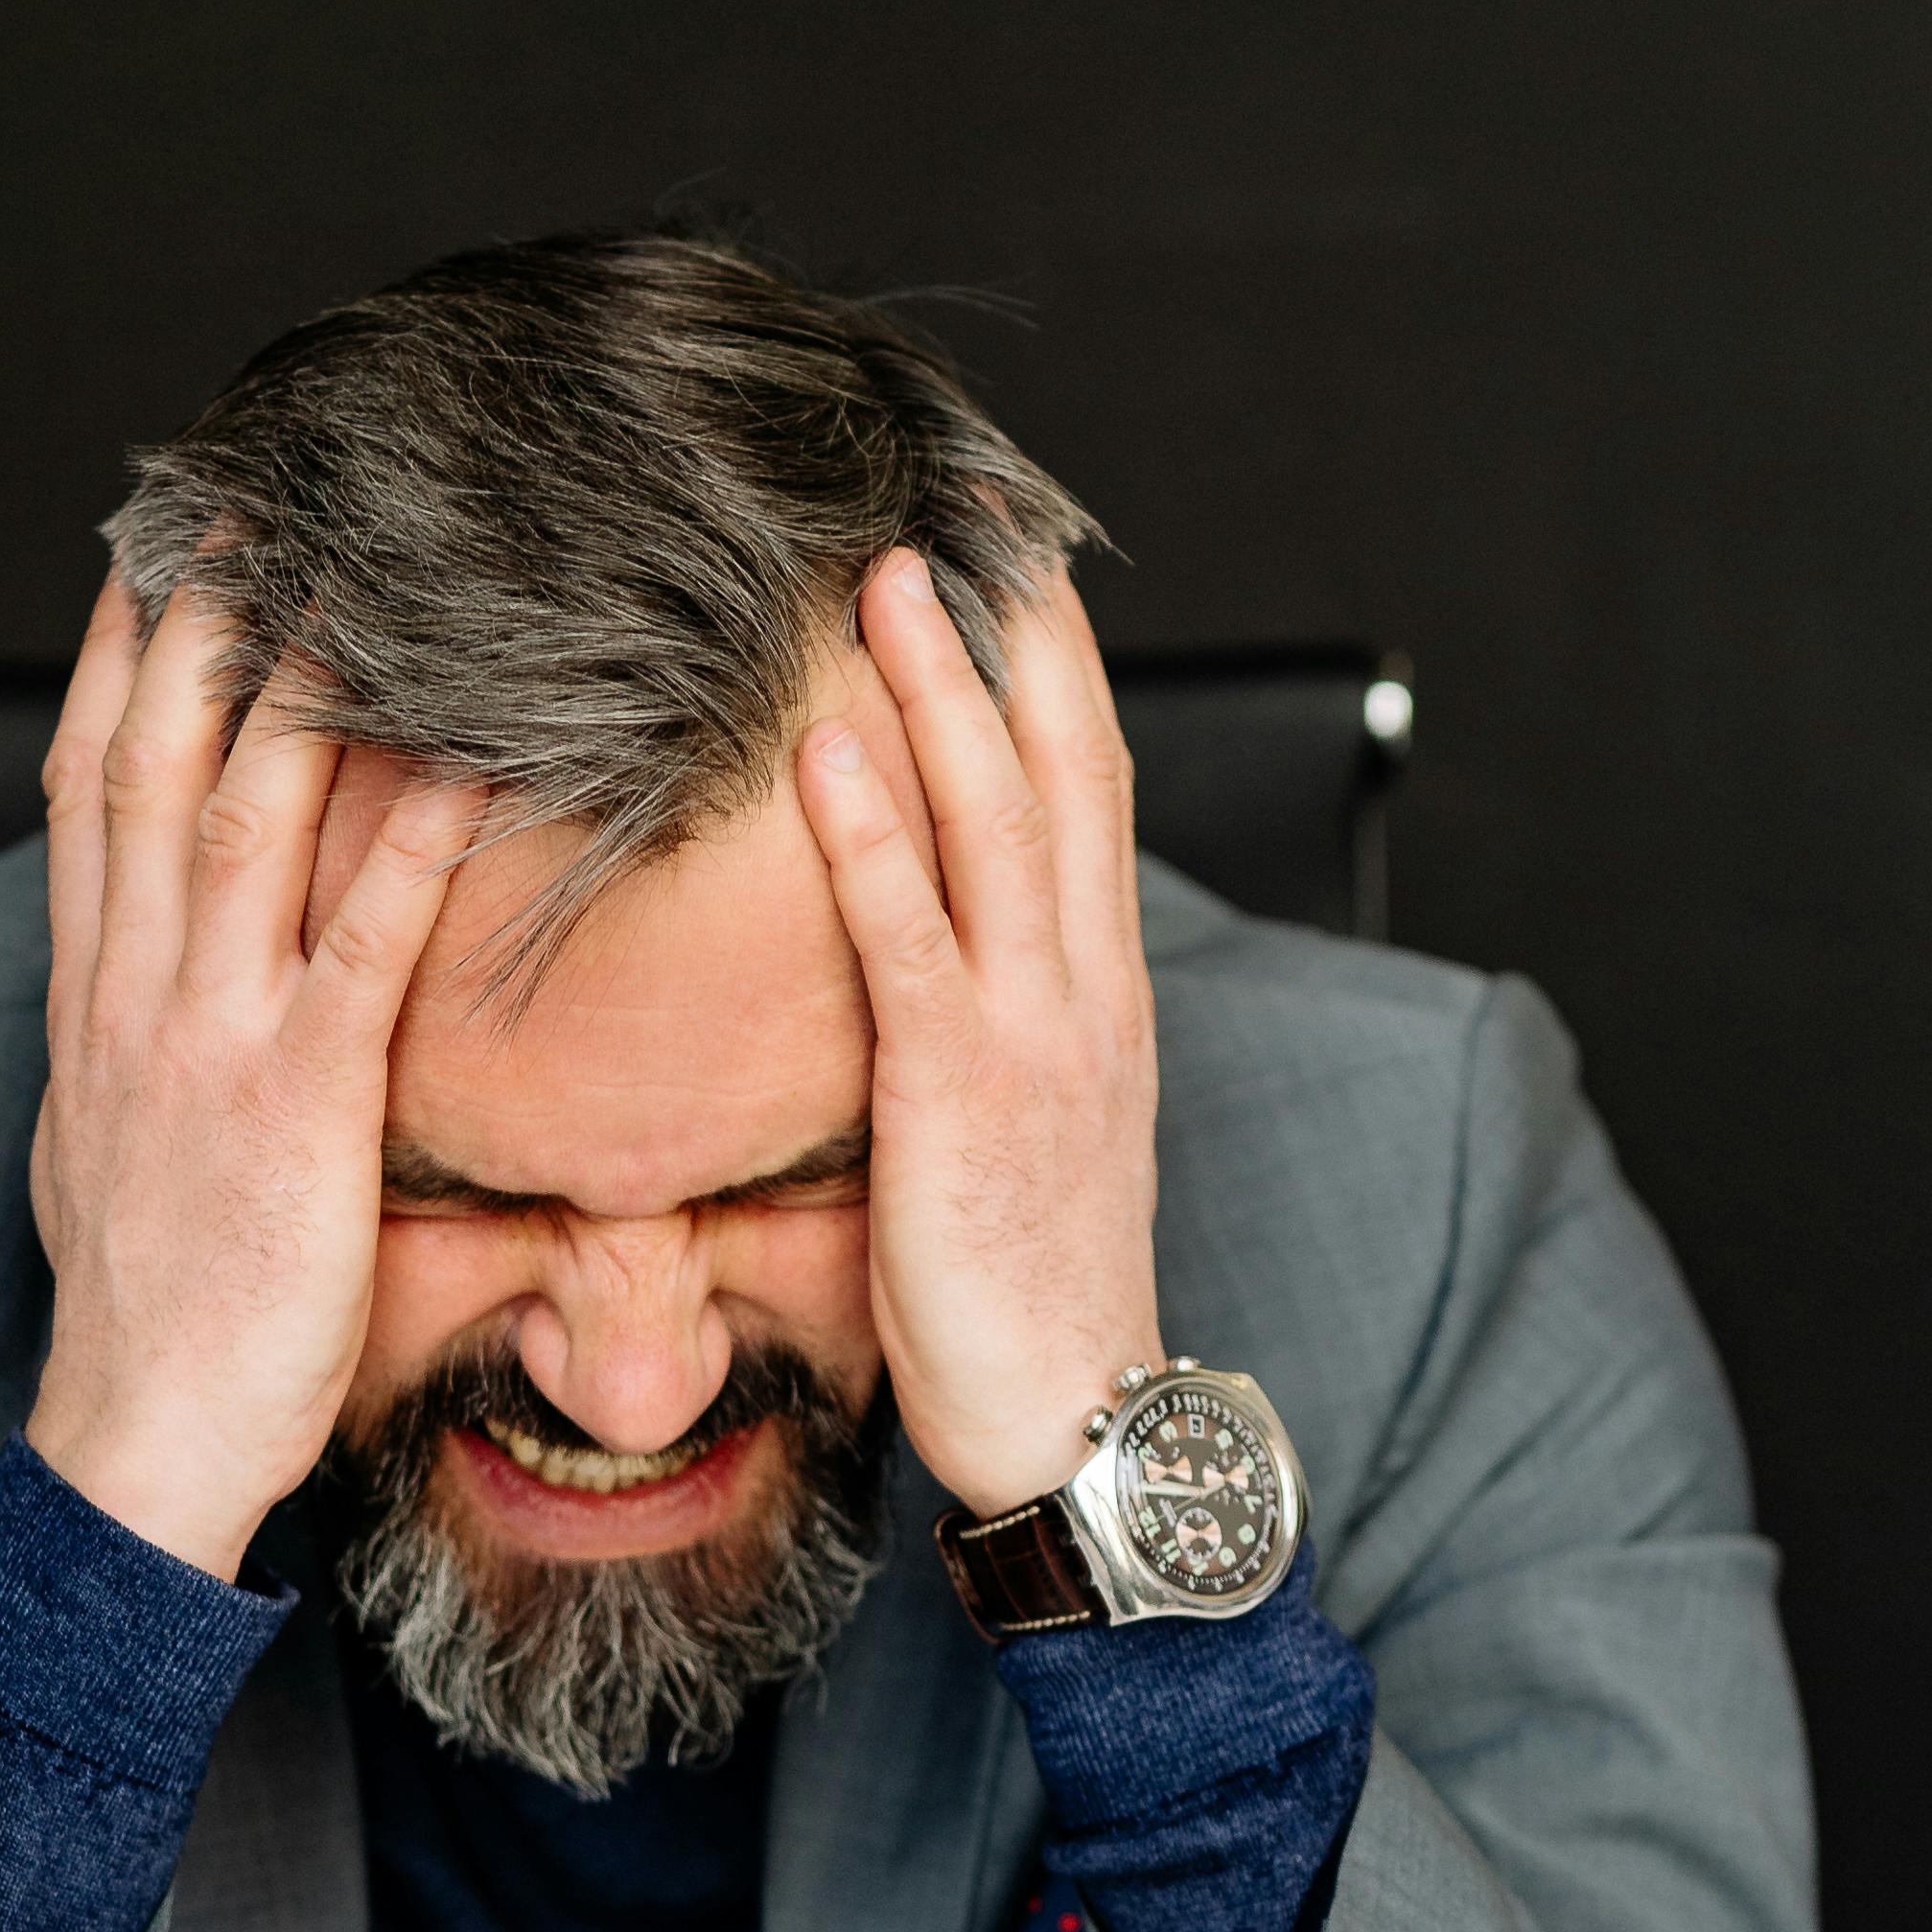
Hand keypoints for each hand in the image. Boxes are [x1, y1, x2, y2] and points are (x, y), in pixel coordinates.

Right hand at [25, 571, 485, 1576]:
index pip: (85, 785)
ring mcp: (210, 1040)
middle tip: (252, 493)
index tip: (149, 551)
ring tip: (360, 567)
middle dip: (198, 615)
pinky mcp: (299, 1105)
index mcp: (92, 1000)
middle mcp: (136, 993)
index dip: (113, 656)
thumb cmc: (147, 1316)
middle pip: (153, 758)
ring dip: (302, 684)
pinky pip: (361, 947)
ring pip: (246, 816)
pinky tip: (465, 759)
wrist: (137, 1443)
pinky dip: (411, 842)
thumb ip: (128, 1047)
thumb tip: (137, 986)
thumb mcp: (102, 1149)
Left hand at [792, 554, 1160, 1517]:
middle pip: (1064, 765)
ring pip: (998, 821)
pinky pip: (911, 940)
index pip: (1094, 786)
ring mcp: (1036, 1036)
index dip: (1058, 663)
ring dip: (941, 687)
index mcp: (1104, 993)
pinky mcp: (962, 1095)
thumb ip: (992, 1025)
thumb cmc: (1030, 1291)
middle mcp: (1088, 989)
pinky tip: (827, 745)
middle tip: (960, 507)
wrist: (1078, 1423)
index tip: (1016, 556)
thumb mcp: (1029, 1131)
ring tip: (885, 575)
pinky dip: (871, 833)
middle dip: (1014, 629)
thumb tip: (926, 953)